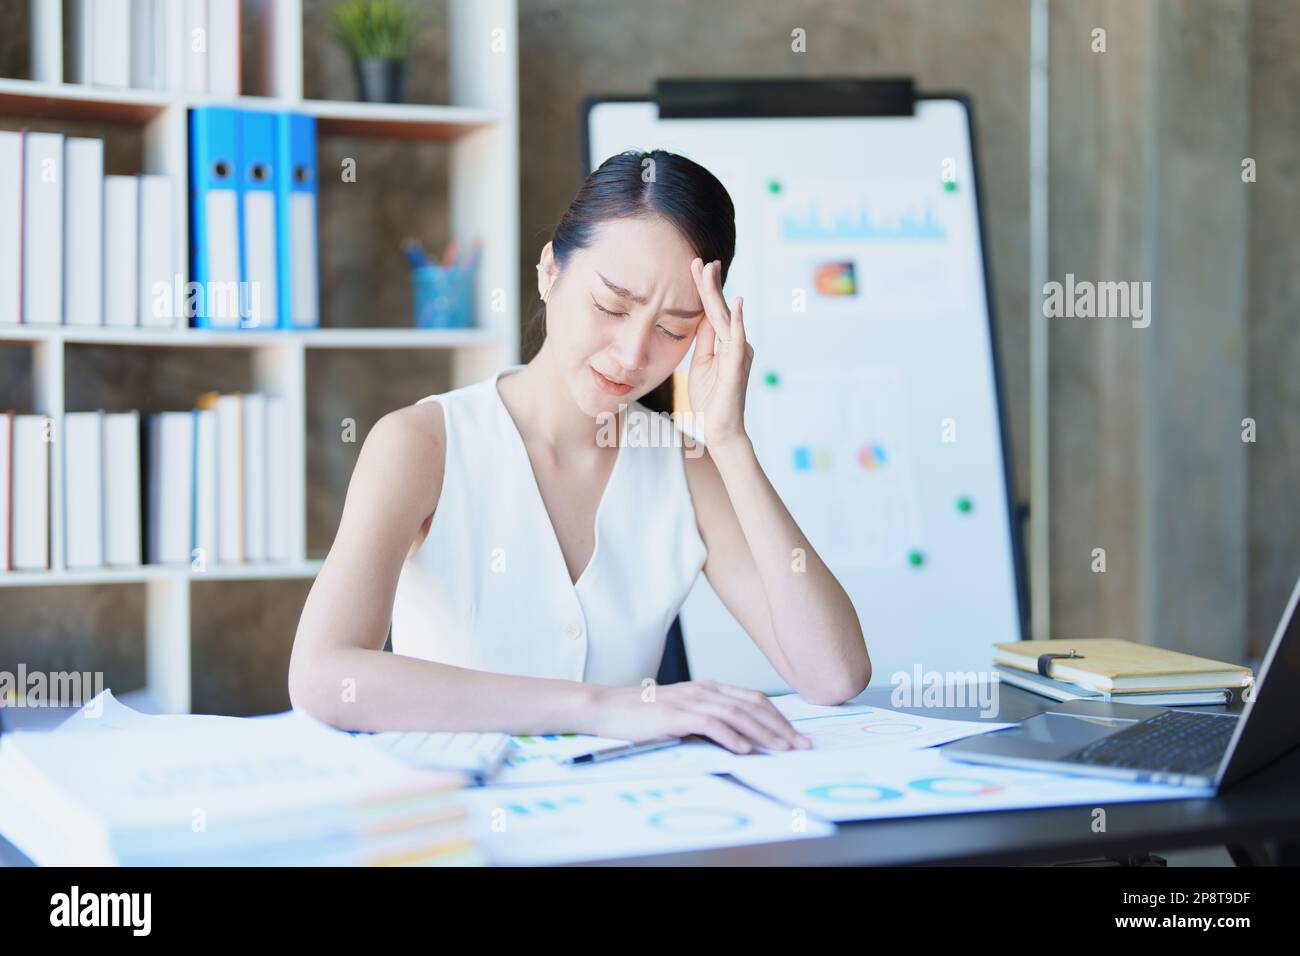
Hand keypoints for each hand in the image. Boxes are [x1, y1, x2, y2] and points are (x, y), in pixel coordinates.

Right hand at [591, 680, 811, 753]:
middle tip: (801, 745)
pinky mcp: (675, 715)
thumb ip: (709, 719)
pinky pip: (711, 724)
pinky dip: (732, 737)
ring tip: (782, 748)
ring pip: (737, 714)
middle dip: (781, 726)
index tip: (797, 734)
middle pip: (752, 705)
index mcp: (708, 688)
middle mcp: (703, 690)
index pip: (753, 698)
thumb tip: (742, 739)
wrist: (606, 708)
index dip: (778, 716)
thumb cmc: (644, 715)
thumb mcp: (682, 712)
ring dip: (764, 733)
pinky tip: (747, 749)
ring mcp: (689, 700)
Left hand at [687, 257, 752, 448]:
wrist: (720, 428)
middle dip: (709, 283)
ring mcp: (739, 353)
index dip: (704, 289)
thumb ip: (704, 340)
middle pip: (719, 309)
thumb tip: (700, 316)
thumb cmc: (710, 398)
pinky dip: (738, 321)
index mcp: (725, 342)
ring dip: (717, 293)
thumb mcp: (700, 363)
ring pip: (726, 318)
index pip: (712, 311)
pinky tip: (738, 303)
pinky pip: (737, 340)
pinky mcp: (738, 366)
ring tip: (711, 270)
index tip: (696, 266)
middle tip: (702, 259)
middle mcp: (736, 343)